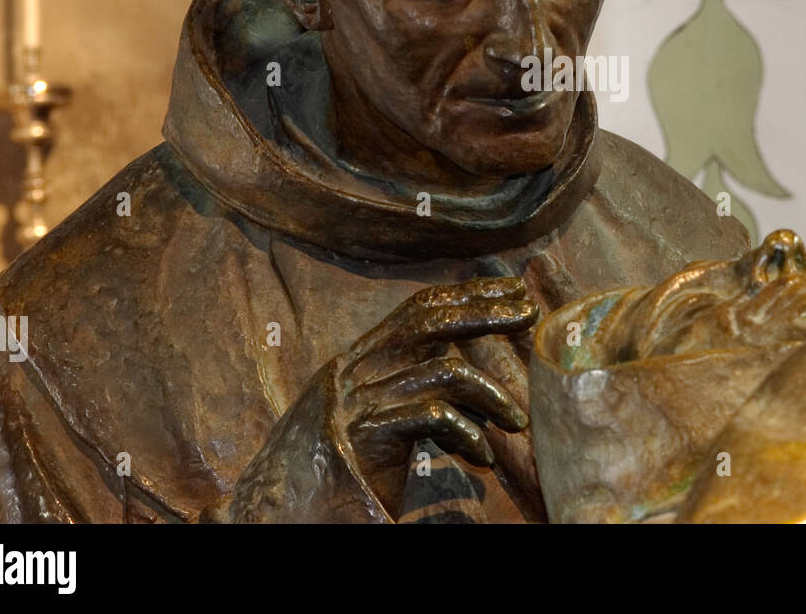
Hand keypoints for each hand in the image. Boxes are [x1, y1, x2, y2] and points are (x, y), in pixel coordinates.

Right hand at [216, 277, 536, 522]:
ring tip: (516, 421)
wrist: (276, 516)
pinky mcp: (364, 437)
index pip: (418, 307)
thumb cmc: (336, 472)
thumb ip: (409, 387)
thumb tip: (469, 372)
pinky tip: (480, 457)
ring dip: (490, 394)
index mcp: (358, 359)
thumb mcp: (375, 417)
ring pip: (442, 371)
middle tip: (529, 312)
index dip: (467, 293)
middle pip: (429, 320)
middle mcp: (354, 370)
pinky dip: (467, 434)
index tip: (512, 289)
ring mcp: (357, 400)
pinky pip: (432, 417)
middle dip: (484, 310)